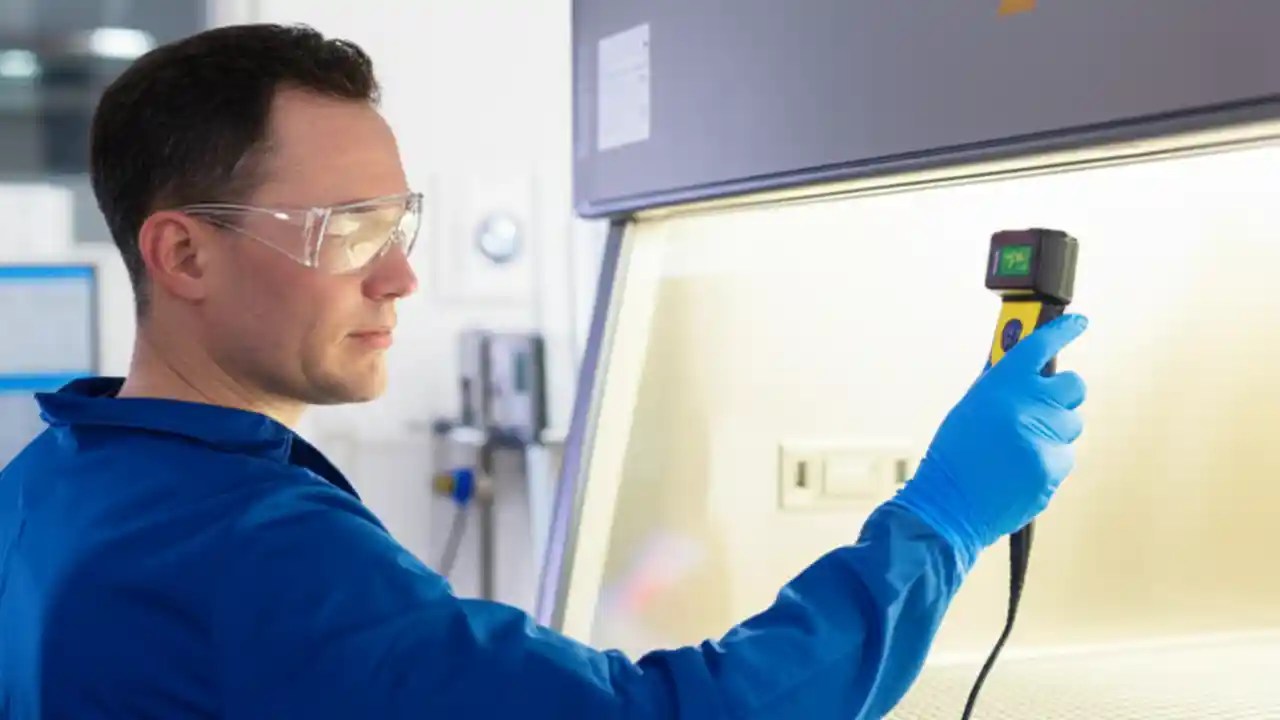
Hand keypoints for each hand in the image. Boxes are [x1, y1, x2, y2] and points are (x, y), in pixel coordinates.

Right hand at [890, 314, 1088, 564]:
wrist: (949, 505)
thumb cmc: (953, 456)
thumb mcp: (970, 408)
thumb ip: (1000, 386)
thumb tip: (1026, 368)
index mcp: (1003, 385)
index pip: (1040, 345)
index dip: (1063, 331)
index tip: (1078, 323)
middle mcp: (1028, 405)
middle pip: (1074, 386)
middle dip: (1063, 394)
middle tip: (1044, 405)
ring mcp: (1045, 438)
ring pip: (1072, 424)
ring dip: (1055, 431)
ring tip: (1021, 446)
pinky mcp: (1054, 467)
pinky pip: (1066, 455)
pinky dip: (1050, 460)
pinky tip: (1022, 468)